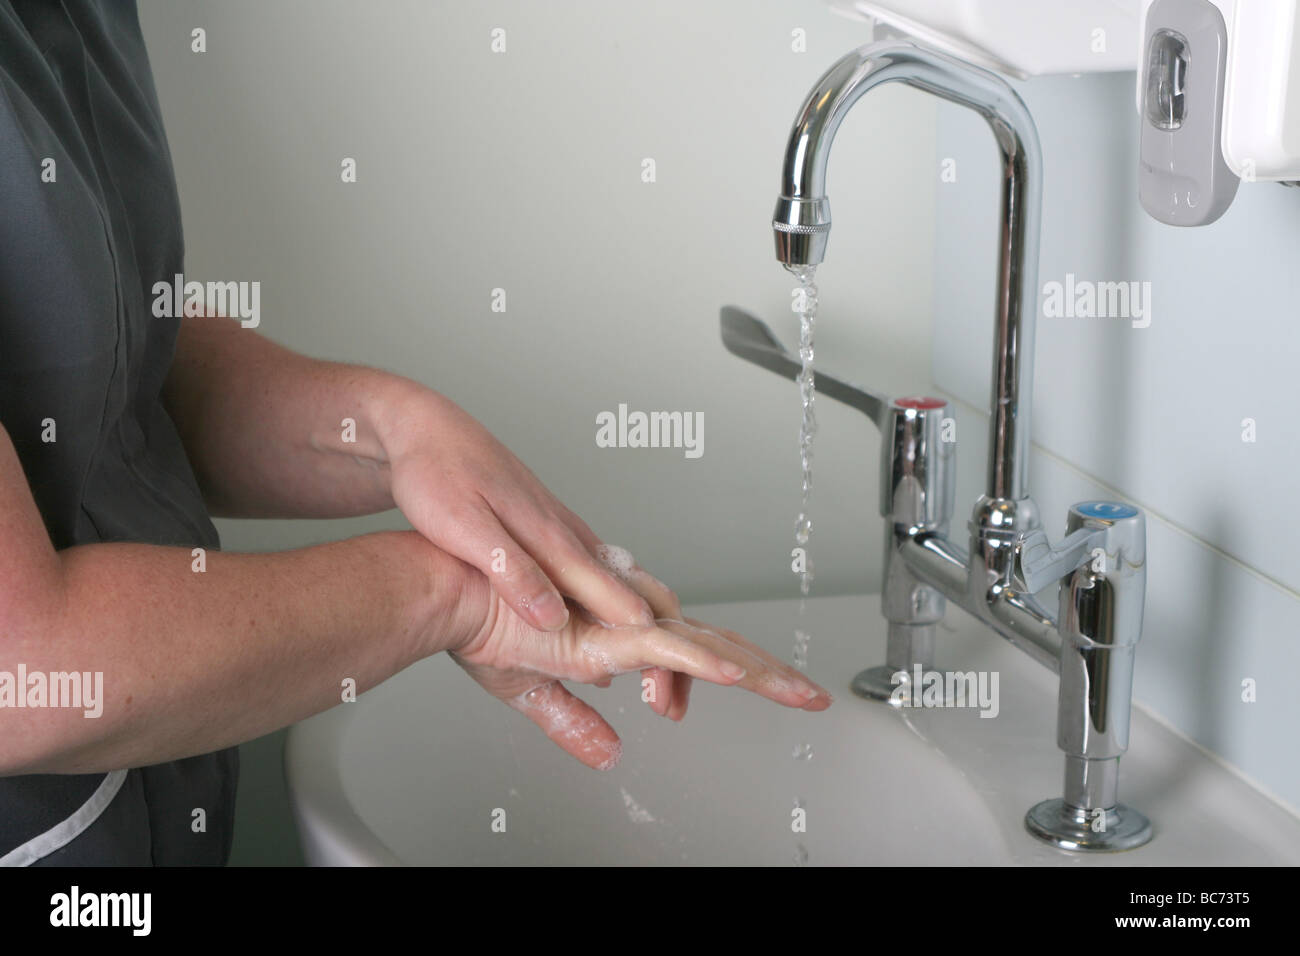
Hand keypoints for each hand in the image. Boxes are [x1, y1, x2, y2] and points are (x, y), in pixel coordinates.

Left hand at [379, 390, 654, 632]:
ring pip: (614, 575)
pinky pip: (592, 566)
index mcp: (548, 536)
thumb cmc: (436, 473)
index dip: (637, 629)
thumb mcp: (462, 528)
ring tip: (665, 650)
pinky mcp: (545, 525)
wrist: (425, 427)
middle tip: (679, 666)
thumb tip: (552, 619)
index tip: (664, 659)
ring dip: (640, 612)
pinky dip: (613, 594)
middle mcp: (564, 531)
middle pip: (626, 584)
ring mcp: (558, 526)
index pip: (607, 591)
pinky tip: (614, 610)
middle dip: (657, 627)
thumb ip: (511, 572)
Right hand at [449, 586, 832, 769]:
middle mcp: (634, 622)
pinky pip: (666, 649)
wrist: (454, 598)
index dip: (731, 671)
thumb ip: (575, 722)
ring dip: (758, 673)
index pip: (694, 654)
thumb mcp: (538, 692)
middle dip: (768, 671)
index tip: (762, 692)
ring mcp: (625, 625)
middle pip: (718, 647)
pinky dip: (701, 664)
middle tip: (810, 695)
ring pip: (709, 649)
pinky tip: (733, 679)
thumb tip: (610, 751)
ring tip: (800, 695)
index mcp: (621, 633)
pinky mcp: (606, 633)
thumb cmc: (485, 628)